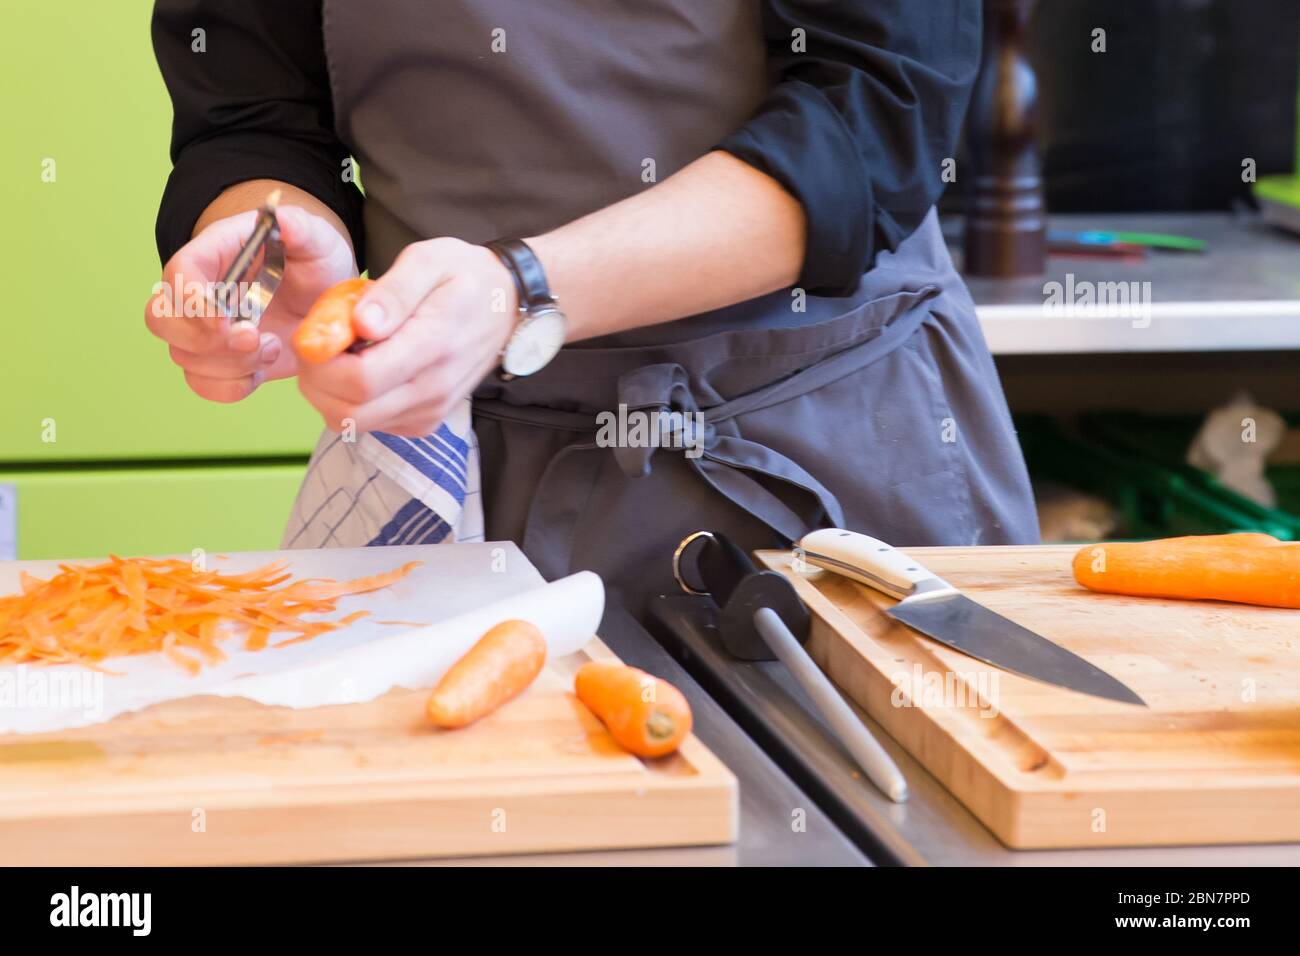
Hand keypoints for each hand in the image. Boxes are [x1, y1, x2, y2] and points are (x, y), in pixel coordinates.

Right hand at [144, 205, 356, 402]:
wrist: (326, 298)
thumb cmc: (315, 261)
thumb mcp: (317, 238)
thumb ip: (298, 226)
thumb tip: (279, 216)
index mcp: (215, 254)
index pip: (179, 272)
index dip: (192, 299)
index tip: (227, 320)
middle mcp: (199, 293)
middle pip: (161, 320)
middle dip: (205, 340)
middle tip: (257, 339)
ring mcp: (205, 331)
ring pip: (184, 357)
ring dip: (231, 364)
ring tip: (274, 346)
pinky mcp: (221, 362)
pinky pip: (203, 385)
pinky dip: (232, 386)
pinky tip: (262, 369)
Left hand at [296, 238, 517, 436]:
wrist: (507, 306)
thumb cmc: (464, 276)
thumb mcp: (430, 259)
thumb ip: (394, 291)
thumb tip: (361, 323)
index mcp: (433, 346)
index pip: (360, 379)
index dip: (320, 362)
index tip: (314, 334)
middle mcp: (433, 389)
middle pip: (348, 411)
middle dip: (316, 380)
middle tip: (318, 344)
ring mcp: (429, 410)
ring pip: (352, 423)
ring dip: (329, 393)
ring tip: (340, 354)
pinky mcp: (423, 421)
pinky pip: (369, 424)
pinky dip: (350, 401)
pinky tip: (361, 368)